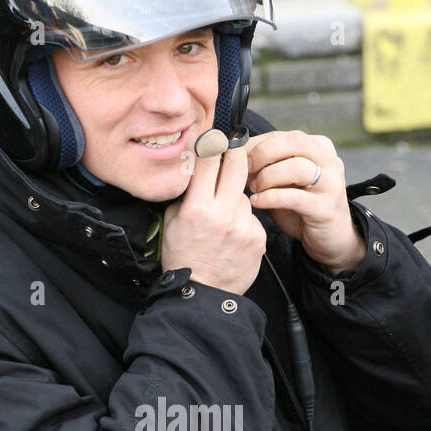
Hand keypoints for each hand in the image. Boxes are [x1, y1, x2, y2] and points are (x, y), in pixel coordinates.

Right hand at [161, 138, 266, 295]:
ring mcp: (243, 226)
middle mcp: (222, 213)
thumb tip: (198, 169)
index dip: (214, 142)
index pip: (210, 160)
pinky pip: (253, 217)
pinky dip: (244, 222)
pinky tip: (233, 237)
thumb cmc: (183, 257)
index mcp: (197, 208)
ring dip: (236, 198)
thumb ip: (186, 195)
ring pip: (244, 195)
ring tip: (224, 219)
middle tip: (236, 146)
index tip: (217, 135)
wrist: (202, 295)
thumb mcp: (172, 222)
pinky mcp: (258, 237)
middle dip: (237, 152)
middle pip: (238, 165)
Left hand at [245, 130, 366, 272]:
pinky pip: (294, 197)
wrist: (330, 239)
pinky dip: (270, 198)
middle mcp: (329, 161)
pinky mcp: (326, 208)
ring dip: (267, 177)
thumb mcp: (283, 181)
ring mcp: (331, 184)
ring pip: (296, 167)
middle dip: (263, 154)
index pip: (283, 136)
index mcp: (319, 147)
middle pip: (293, 142)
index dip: (256, 144)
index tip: (238, 158)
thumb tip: (235, 155)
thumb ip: (267, 166)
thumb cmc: (301, 208)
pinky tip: (256, 202)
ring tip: (252, 189)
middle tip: (245, 170)